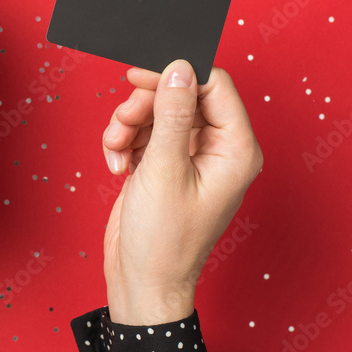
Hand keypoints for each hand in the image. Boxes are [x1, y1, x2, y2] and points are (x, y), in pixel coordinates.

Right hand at [101, 60, 262, 324]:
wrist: (140, 281)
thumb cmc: (163, 241)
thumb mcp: (163, 170)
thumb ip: (171, 114)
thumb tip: (179, 69)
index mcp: (235, 150)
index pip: (214, 86)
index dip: (176, 76)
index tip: (140, 75)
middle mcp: (217, 150)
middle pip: (180, 97)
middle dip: (145, 105)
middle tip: (123, 120)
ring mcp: (189, 158)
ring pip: (157, 113)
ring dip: (129, 124)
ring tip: (117, 150)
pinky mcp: (164, 166)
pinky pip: (143, 133)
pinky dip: (124, 142)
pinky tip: (117, 165)